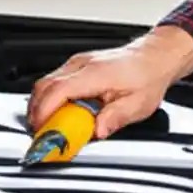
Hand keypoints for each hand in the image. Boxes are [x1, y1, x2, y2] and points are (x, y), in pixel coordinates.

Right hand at [26, 25, 192, 138]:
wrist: (155, 57)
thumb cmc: (148, 77)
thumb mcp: (139, 104)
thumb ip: (116, 118)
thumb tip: (98, 131)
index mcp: (96, 73)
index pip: (58, 91)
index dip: (44, 113)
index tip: (42, 132)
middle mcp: (83, 64)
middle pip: (44, 87)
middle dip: (37, 113)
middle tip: (44, 135)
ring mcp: (78, 63)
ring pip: (45, 83)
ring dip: (42, 106)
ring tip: (52, 127)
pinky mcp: (77, 65)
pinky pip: (54, 82)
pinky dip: (50, 99)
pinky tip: (61, 113)